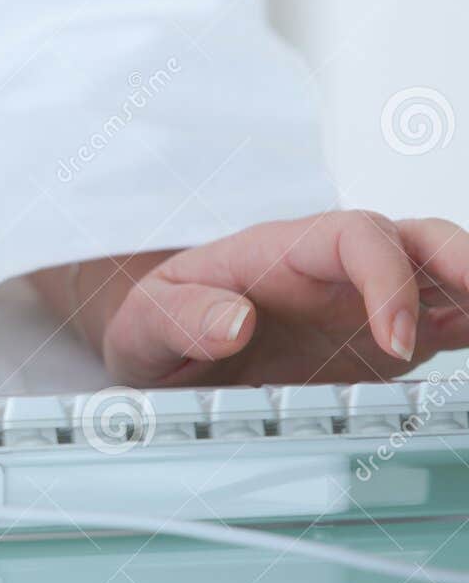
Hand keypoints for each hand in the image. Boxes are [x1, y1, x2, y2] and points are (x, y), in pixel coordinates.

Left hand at [59, 212, 468, 386]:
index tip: (393, 341)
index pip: (355, 237)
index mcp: (280, 251)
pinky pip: (446, 320)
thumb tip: (232, 322)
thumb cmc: (159, 322)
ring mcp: (365, 299)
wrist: (163, 345)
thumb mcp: (145, 323)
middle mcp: (334, 268)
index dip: (387, 279)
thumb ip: (181, 318)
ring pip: (445, 274)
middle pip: (420, 239)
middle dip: (466, 265)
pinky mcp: (383, 336)